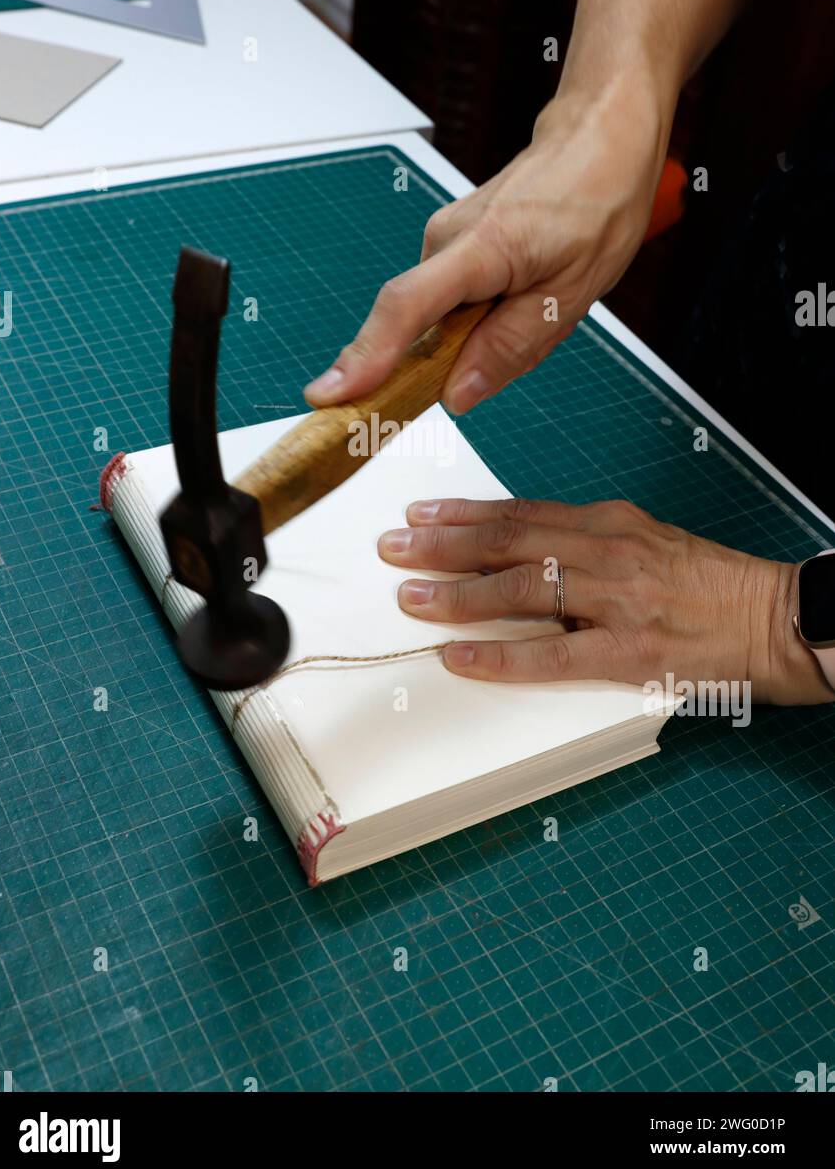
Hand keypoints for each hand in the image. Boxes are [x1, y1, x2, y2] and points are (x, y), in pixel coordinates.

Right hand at [305, 84, 663, 414]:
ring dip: (481, 333)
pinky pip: (451, 301)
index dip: (367, 355)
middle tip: (518, 342)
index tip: (331, 393)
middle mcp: (445, 238)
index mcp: (483, 246)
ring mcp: (442, 239)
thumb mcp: (572, 293)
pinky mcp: (448, 245)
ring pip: (442, 318)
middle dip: (454, 360)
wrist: (599, 136)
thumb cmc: (596, 201)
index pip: (406, 306)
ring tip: (541, 299)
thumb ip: (511, 346)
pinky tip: (525, 291)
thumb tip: (457, 394)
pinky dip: (482, 314)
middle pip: (419, 325)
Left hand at [377, 496, 830, 705]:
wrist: (775, 617)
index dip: (462, 514)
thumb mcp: (645, 541)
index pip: (520, 512)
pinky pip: (550, 656)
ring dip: (457, 593)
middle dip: (442, 545)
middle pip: (508, 542)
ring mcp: (616, 601)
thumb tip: (518, 552)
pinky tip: (458, 656)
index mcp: (607, 522)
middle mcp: (606, 551)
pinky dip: (499, 656)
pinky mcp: (629, 651)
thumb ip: (584, 544)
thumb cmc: (707, 583)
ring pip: (520, 589)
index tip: (418, 513)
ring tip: (410, 596)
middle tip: (393, 547)